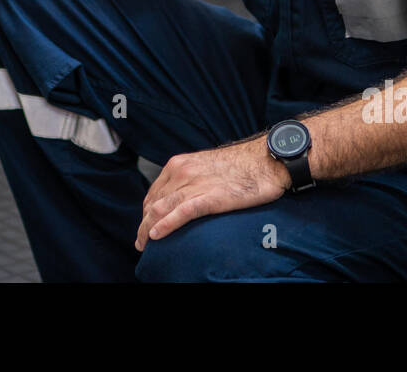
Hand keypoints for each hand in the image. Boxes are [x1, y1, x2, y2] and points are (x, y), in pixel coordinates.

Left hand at [135, 136, 289, 251]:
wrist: (266, 160)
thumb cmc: (242, 166)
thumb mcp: (207, 167)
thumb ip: (191, 180)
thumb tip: (182, 197)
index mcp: (179, 164)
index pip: (154, 192)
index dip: (146, 212)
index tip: (146, 226)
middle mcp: (182, 172)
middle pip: (153, 203)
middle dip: (143, 224)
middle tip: (141, 242)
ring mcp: (195, 184)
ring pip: (162, 209)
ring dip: (148, 230)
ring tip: (144, 245)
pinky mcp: (210, 197)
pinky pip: (181, 213)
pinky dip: (166, 225)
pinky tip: (157, 236)